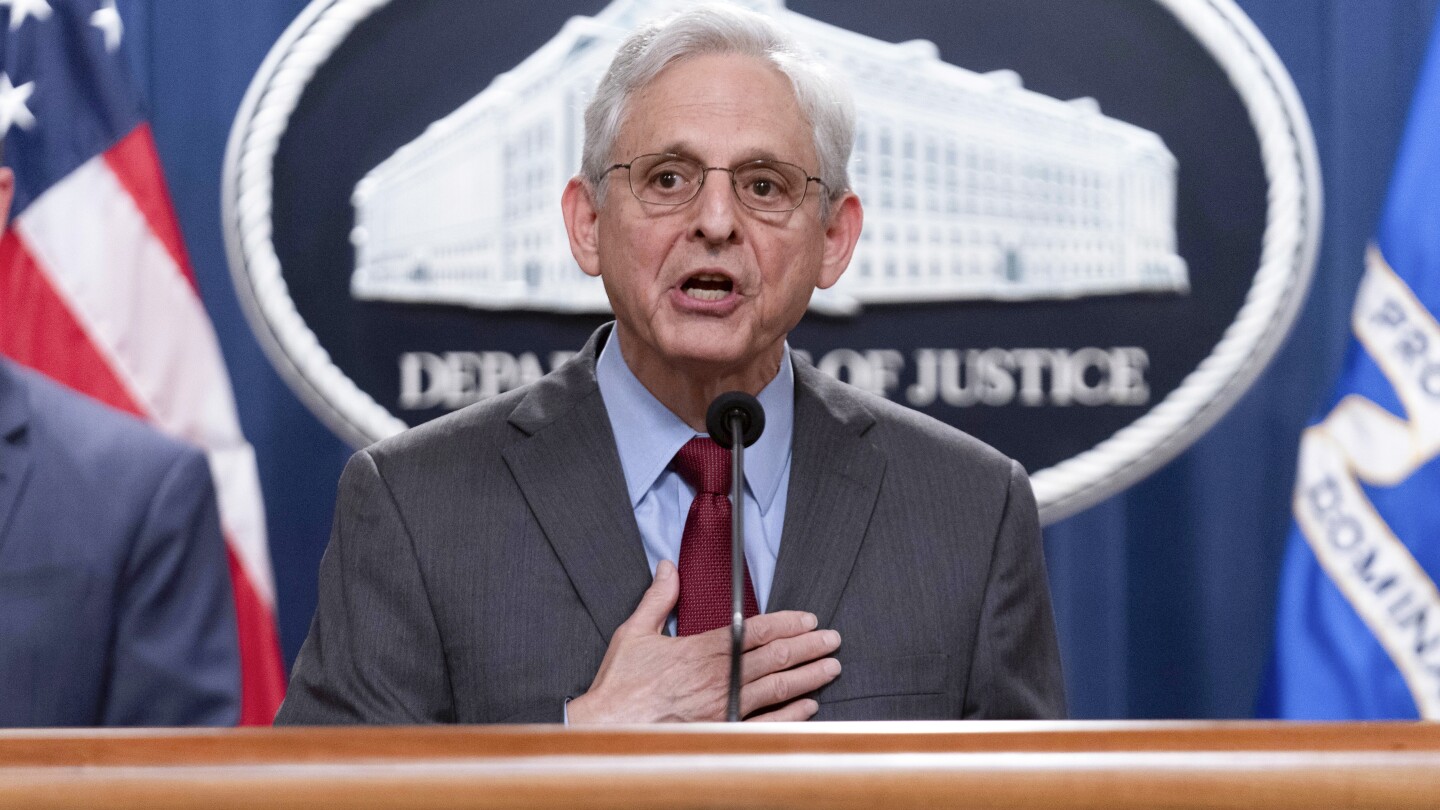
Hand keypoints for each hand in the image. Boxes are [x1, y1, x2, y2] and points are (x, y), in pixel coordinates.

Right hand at [566, 560, 841, 722]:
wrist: (606, 730)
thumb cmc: (619, 686)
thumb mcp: (635, 633)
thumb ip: (658, 598)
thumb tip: (668, 567)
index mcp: (700, 651)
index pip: (754, 631)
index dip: (786, 624)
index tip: (808, 620)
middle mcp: (718, 679)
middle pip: (774, 658)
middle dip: (808, 647)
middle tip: (832, 639)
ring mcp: (723, 708)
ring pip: (776, 689)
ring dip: (808, 676)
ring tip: (831, 667)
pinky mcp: (722, 733)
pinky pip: (765, 724)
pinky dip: (791, 715)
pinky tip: (809, 706)